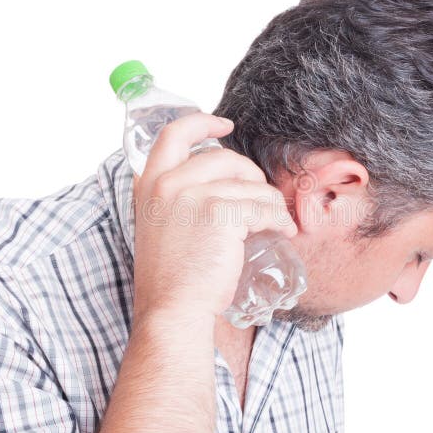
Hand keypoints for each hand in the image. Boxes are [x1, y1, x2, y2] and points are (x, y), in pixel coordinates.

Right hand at [130, 112, 297, 320]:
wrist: (172, 310)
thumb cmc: (172, 279)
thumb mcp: (160, 228)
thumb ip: (176, 200)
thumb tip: (218, 183)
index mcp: (149, 184)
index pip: (173, 134)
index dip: (202, 122)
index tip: (224, 123)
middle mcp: (167, 183)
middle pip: (224, 157)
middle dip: (251, 174)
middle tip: (261, 197)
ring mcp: (193, 194)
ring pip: (250, 184)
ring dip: (270, 202)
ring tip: (275, 223)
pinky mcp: (220, 212)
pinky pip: (263, 206)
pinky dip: (279, 219)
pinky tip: (283, 232)